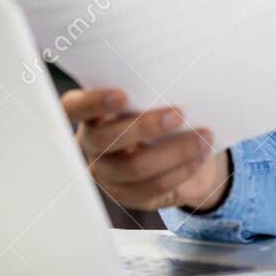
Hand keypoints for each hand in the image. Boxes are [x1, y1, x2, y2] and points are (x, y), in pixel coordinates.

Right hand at [61, 88, 229, 211]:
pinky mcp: (127, 195)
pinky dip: (181, 171)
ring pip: (133, 167)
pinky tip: (199, 157)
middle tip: (179, 114)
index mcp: (91, 113)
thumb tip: (177, 80)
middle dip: (145, 126)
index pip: (73, 107)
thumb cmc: (162, 111)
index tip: (122, 95)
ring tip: (203, 137)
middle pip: (105, 139)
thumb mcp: (154, 98)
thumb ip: (151, 91)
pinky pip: (152, 187)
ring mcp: (106, 173)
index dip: (93, 102)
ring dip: (174, 151)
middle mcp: (91, 144)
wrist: (182, 149)